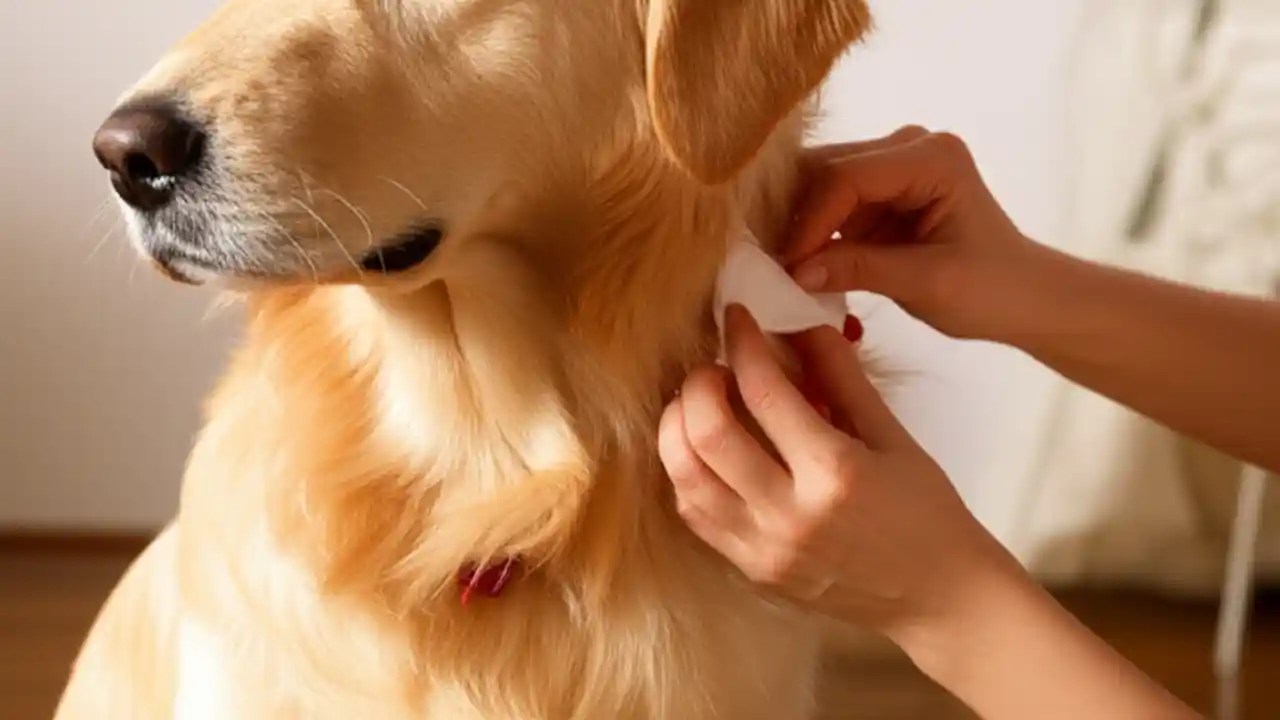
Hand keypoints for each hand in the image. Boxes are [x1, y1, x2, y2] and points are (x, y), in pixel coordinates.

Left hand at [657, 304, 1020, 638]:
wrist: (938, 598)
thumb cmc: (926, 512)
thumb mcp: (892, 436)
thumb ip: (842, 378)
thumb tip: (801, 322)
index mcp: (833, 473)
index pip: (764, 391)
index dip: (741, 342)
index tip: (736, 317)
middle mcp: (789, 513)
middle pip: (708, 433)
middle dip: (697, 383)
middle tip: (712, 364)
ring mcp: (763, 548)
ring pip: (685, 476)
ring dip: (677, 427)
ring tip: (696, 402)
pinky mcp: (750, 570)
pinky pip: (694, 513)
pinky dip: (685, 471)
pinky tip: (701, 448)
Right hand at [785, 126, 1046, 342]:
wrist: (1022, 298)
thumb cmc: (990, 290)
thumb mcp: (927, 283)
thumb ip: (861, 270)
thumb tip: (794, 271)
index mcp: (932, 157)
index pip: (848, 177)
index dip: (811, 220)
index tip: (788, 267)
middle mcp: (909, 147)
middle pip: (827, 170)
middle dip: (797, 218)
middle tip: (773, 266)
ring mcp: (891, 167)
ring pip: (819, 183)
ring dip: (799, 225)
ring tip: (780, 267)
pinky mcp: (878, 192)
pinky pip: (829, 203)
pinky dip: (811, 232)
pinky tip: (796, 263)